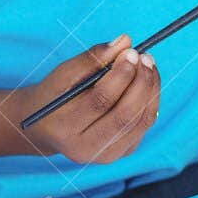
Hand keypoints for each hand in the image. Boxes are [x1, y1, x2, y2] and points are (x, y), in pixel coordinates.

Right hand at [18, 34, 160, 163]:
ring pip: (140, 122)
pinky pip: (144, 125)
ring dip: (151, 89)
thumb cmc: (55, 94)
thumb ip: (93, 58)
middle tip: (145, 57)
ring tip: (149, 65)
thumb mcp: (64, 74)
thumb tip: (125, 41)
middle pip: (124, 116)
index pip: (99, 102)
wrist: (46, 127)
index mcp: (65, 128)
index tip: (131, 52)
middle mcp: (86, 149)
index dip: (120, 75)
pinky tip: (147, 81)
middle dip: (141, 83)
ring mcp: (106, 156)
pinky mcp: (121, 153)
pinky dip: (150, 100)